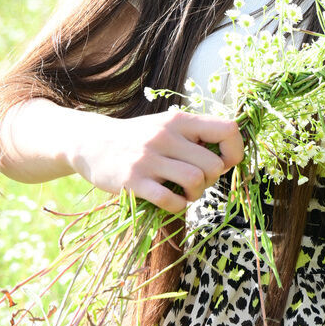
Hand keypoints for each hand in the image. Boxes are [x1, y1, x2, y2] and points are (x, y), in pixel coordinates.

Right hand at [68, 109, 244, 213]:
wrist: (90, 143)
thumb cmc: (138, 138)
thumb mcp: (166, 125)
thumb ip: (195, 136)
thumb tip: (230, 155)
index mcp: (179, 120)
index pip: (228, 130)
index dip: (234, 151)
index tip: (222, 162)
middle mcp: (165, 136)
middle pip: (214, 165)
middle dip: (212, 179)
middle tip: (197, 181)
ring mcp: (148, 159)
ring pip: (195, 181)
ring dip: (195, 193)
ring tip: (184, 192)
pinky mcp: (133, 181)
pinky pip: (170, 200)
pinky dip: (177, 205)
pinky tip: (170, 200)